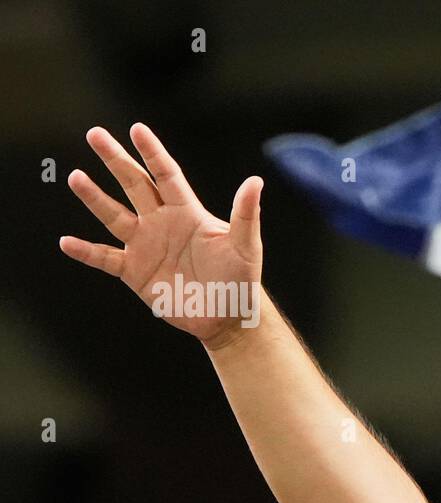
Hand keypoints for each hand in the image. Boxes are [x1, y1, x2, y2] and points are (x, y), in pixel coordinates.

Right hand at [60, 124, 262, 346]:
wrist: (227, 316)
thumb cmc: (240, 279)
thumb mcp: (246, 247)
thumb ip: (246, 215)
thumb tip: (256, 181)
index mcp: (187, 213)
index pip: (166, 175)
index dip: (153, 153)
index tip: (137, 129)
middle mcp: (161, 223)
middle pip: (134, 185)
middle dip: (115, 160)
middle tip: (94, 134)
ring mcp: (145, 246)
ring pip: (113, 216)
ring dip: (94, 198)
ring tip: (75, 177)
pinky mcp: (134, 271)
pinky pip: (105, 258)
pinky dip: (85, 251)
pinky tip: (66, 242)